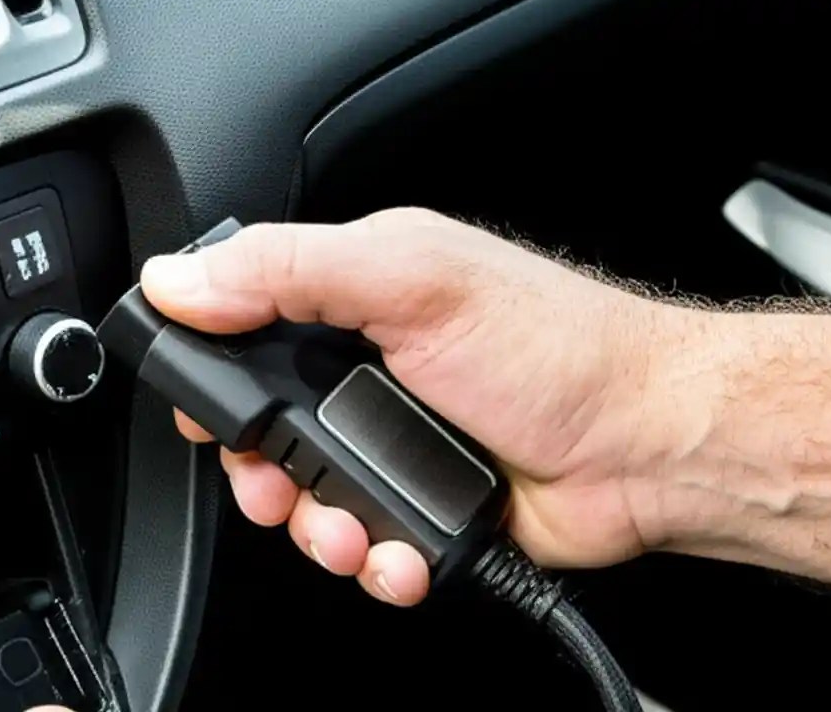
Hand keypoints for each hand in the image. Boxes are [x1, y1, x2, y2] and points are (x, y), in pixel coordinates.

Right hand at [139, 208, 702, 605]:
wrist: (650, 445)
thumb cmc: (557, 346)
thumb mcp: (408, 278)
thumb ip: (285, 269)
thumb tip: (181, 277)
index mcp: (355, 296)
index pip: (244, 324)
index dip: (212, 374)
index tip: (208, 412)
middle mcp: (368, 367)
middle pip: (263, 431)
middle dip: (259, 473)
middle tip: (275, 487)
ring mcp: (394, 441)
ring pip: (307, 500)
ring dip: (317, 529)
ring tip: (353, 532)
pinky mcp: (422, 506)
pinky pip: (365, 546)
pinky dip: (375, 561)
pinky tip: (399, 550)